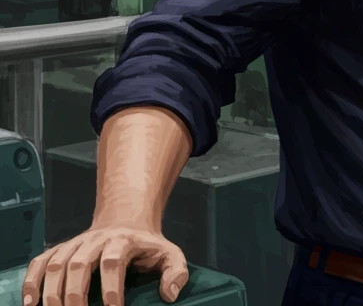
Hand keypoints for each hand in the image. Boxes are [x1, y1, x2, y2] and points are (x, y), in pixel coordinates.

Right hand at [22, 226, 187, 305]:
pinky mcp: (60, 250)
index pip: (113, 262)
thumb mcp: (169, 254)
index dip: (112, 288)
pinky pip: (40, 262)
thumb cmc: (146, 246)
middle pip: (78, 264)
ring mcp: (75, 244)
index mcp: (123, 240)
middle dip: (74, 295)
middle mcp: (96, 240)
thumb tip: (171, 294)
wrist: (127, 221)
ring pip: (56, 264)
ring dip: (50, 293)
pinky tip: (30, 304)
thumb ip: (176, 271)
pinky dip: (31, 281)